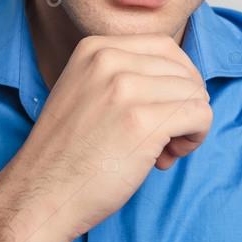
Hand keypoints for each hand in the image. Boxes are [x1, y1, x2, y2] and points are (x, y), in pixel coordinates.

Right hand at [0, 33, 211, 241]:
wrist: (41, 194)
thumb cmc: (68, 153)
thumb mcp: (86, 92)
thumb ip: (124, 77)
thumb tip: (184, 81)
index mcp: (95, 49)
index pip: (166, 47)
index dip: (177, 81)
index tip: (163, 110)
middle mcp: (109, 60)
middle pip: (183, 71)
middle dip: (184, 103)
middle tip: (163, 137)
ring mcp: (125, 88)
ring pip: (195, 93)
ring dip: (189, 125)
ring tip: (160, 151)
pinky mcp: (142, 121)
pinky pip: (200, 115)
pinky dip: (195, 137)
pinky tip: (166, 157)